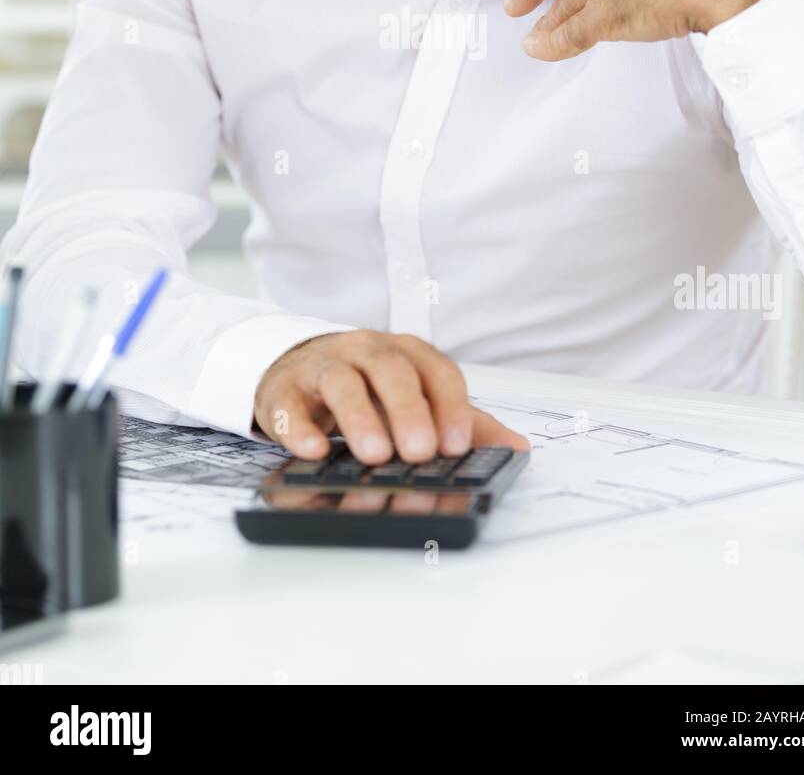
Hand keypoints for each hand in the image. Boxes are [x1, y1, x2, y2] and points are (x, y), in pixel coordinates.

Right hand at [253, 330, 529, 462]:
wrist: (299, 368)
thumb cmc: (369, 387)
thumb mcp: (418, 399)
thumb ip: (464, 422)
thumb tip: (517, 446)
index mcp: (406, 352)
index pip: (436, 371)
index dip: (449, 406)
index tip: (455, 446)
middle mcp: (366, 351)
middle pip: (390, 370)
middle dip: (407, 410)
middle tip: (419, 452)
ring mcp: (323, 367)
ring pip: (341, 381)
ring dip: (359, 418)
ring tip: (374, 455)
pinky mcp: (284, 390)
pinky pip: (288, 404)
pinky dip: (298, 427)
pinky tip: (312, 451)